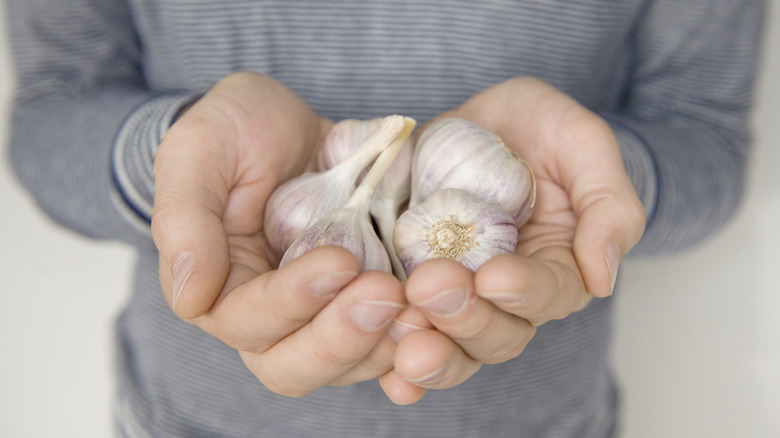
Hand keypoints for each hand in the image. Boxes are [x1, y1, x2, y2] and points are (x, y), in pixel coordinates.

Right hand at [151, 72, 403, 395]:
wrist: (287, 123)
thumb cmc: (235, 131)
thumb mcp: (199, 152)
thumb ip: (185, 220)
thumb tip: (190, 299)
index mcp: (220, 289)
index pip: (247, 321)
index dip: (291, 300)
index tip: (339, 260)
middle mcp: (269, 317)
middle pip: (294, 366)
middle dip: (341, 338)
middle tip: (386, 295)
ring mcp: (322, 314)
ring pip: (347, 364)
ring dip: (384, 343)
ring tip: (421, 305)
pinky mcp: (365, 300)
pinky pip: (388, 340)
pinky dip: (414, 335)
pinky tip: (440, 310)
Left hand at [378, 77, 645, 403]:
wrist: (477, 125)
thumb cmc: (538, 129)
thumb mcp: (581, 144)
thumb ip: (608, 205)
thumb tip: (604, 278)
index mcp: (556, 268)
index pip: (550, 294)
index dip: (524, 292)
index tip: (494, 277)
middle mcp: (506, 297)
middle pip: (498, 334)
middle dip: (466, 318)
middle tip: (431, 287)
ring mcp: (456, 297)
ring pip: (452, 347)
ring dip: (430, 348)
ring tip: (403, 334)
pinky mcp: (409, 286)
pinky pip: (405, 335)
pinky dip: (393, 357)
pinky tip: (386, 372)